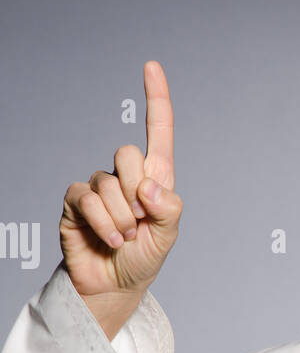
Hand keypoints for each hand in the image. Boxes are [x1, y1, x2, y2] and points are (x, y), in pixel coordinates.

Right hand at [59, 60, 181, 300]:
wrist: (114, 286)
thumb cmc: (143, 258)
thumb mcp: (168, 236)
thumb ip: (169, 209)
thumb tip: (148, 184)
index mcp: (155, 177)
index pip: (158, 131)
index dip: (156, 99)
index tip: (152, 66)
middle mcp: (125, 176)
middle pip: (128, 153)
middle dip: (136, 191)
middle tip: (139, 221)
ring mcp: (99, 187)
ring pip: (109, 183)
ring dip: (121, 218)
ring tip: (125, 238)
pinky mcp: (76, 202)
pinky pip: (87, 199)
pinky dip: (103, 223)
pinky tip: (110, 241)